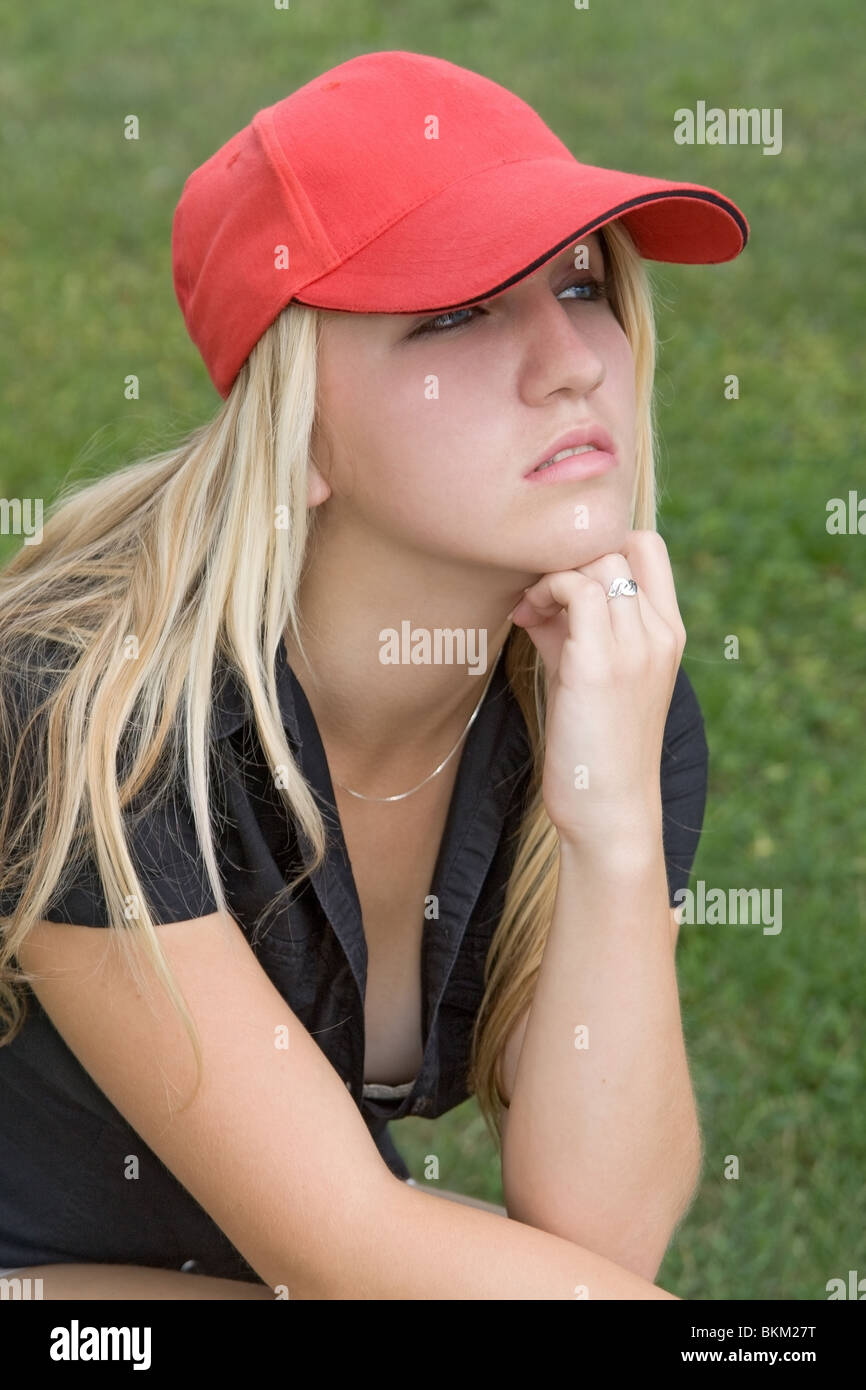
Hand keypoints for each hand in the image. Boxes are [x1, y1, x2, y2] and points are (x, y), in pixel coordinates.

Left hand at [508, 530, 686, 849]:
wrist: (609, 810)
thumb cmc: (596, 747)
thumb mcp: (591, 675)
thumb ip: (574, 630)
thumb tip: (539, 598)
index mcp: (668, 633)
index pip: (647, 548)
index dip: (600, 547)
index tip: (564, 582)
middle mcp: (659, 634)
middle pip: (616, 546)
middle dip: (568, 560)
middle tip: (537, 598)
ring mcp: (635, 647)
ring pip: (596, 561)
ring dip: (552, 574)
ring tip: (530, 610)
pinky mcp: (600, 664)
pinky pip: (575, 589)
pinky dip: (544, 591)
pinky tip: (526, 619)